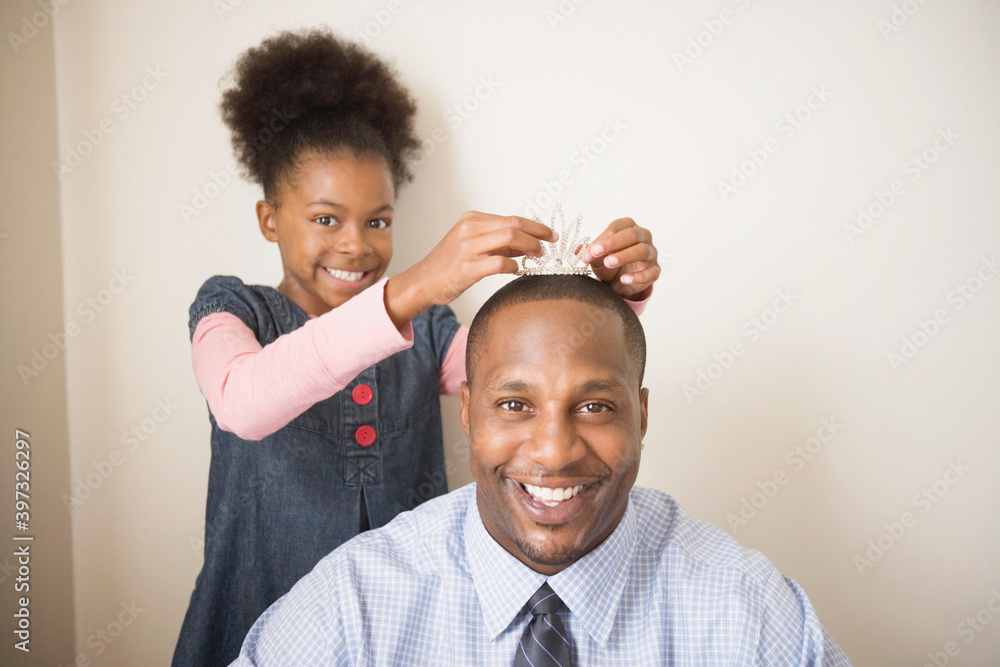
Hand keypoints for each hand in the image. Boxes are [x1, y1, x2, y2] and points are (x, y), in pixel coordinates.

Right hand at [385, 211, 557, 326]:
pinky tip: (516, 270)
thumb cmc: (448, 266)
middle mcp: (469, 229)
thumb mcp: (472, 246)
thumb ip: (498, 244)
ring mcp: (467, 248)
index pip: (511, 218)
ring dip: (529, 247)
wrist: (423, 282)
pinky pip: (500, 263)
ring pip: (510, 238)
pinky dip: (514, 266)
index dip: (534, 226)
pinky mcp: (467, 268)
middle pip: (514, 224)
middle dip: (537, 233)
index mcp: (472, 220)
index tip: (549, 234)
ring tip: (538, 256)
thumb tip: (527, 246)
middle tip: (550, 244)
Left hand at [580, 217, 659, 299]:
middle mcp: (643, 236)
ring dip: (624, 256)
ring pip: (642, 250)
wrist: (619, 281)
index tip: (590, 250)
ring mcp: (651, 253)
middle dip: (612, 243)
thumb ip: (590, 252)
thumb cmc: (609, 261)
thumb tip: (579, 250)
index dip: (603, 237)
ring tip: (608, 263)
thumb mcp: (597, 256)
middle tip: (596, 253)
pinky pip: (651, 272)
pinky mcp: (655, 271)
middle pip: (632, 235)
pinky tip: (623, 280)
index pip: (618, 226)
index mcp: (628, 227)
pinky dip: (637, 277)